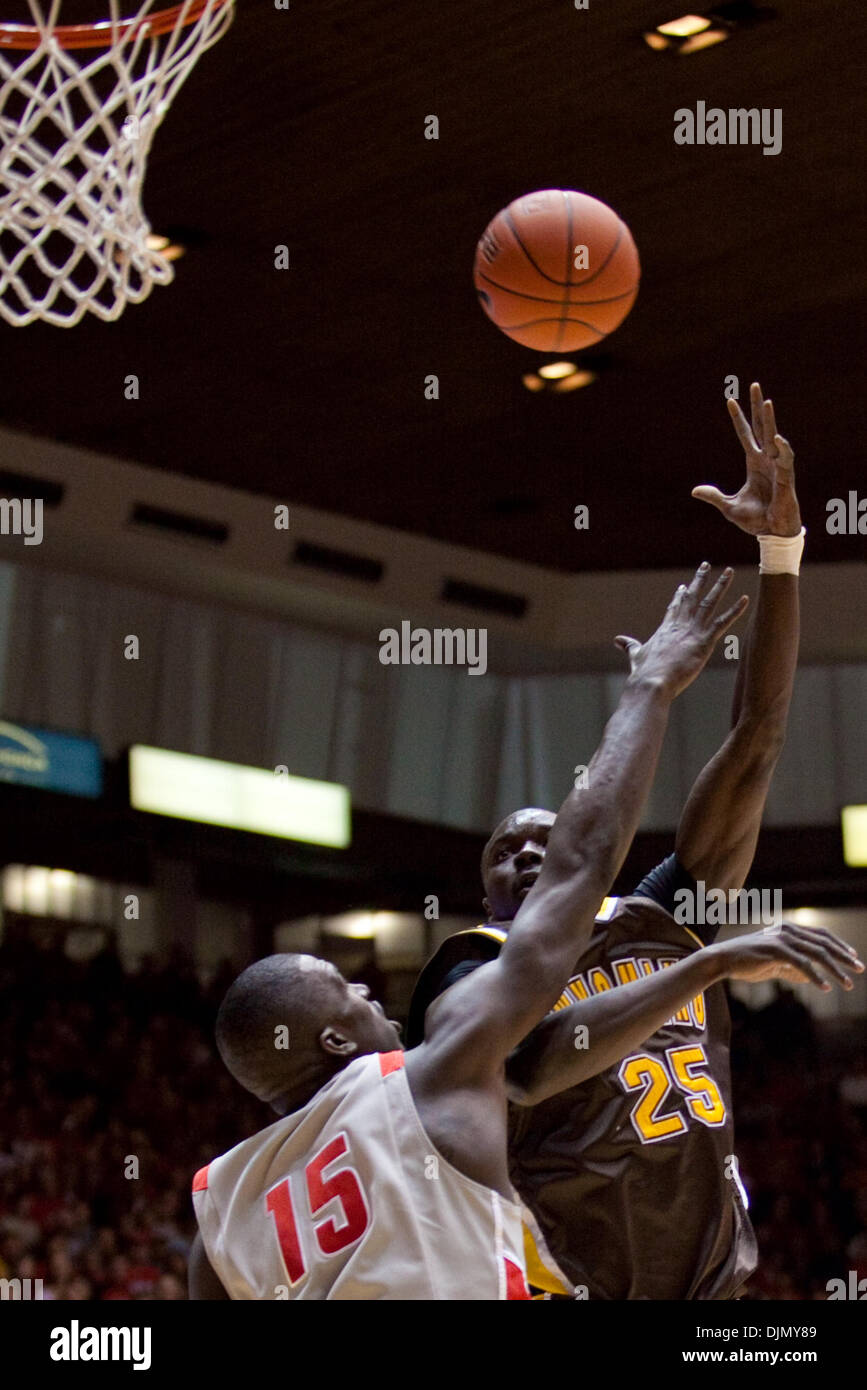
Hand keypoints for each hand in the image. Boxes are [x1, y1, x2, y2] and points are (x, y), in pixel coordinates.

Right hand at [615, 564, 748, 699]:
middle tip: (707, 565)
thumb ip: (629, 646)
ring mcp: (692, 631)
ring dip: (720, 586)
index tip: (685, 585)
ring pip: (709, 603)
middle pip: (692, 597)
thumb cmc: (644, 672)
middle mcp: (680, 625)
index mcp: (665, 628)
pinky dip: (735, 610)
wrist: (652, 681)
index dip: (680, 595)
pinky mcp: (704, 641)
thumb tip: (617, 640)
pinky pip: (723, 622)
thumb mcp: (636, 655)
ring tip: (729, 572)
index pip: (675, 607)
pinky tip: (744, 599)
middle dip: (700, 580)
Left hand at [692, 382, 800, 536]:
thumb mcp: (729, 506)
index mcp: (754, 463)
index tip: (730, 401)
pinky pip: (785, 459)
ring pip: (774, 436)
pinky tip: (776, 437)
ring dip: (771, 420)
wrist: (770, 533)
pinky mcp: (786, 477)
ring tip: (767, 402)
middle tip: (755, 385)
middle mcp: (766, 459)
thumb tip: (694, 491)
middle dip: (758, 406)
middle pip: (762, 426)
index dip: (738, 418)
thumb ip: (714, 496)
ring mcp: (777, 466)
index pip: (745, 434)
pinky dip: (782, 448)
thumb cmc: (755, 520)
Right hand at [712, 922, 863, 991]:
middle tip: (859, 968)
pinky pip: (802, 964)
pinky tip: (825, 987)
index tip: (853, 957)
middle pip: (824, 943)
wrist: (723, 960)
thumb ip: (793, 967)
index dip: (839, 945)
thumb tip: (812, 977)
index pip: (822, 934)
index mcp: (789, 929)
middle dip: (844, 957)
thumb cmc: (747, 961)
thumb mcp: (775, 963)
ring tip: (847, 983)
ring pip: (817, 954)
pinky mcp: (775, 950)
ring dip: (835, 970)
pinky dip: (816, 976)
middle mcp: (788, 930)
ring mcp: (782, 939)